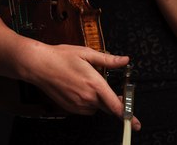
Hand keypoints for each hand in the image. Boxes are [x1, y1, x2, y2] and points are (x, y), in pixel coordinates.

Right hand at [24, 42, 140, 129]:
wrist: (40, 66)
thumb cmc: (62, 57)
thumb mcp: (87, 53)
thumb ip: (108, 60)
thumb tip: (125, 60)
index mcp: (94, 84)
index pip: (115, 105)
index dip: (128, 115)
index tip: (136, 123)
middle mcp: (87, 98)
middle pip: (108, 106)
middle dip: (113, 100)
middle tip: (116, 90)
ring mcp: (78, 105)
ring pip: (97, 107)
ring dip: (99, 99)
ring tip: (89, 81)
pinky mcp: (71, 108)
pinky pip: (86, 109)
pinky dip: (88, 101)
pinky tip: (81, 87)